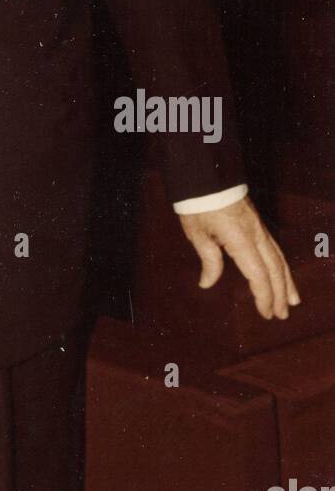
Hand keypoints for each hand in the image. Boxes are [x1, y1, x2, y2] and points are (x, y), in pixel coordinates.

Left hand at [178, 196, 300, 320]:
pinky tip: (282, 274)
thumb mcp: (197, 232)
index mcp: (240, 239)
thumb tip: (207, 283)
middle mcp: (255, 234)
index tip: (265, 314)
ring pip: (279, 258)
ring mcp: (259, 227)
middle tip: (283, 316)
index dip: (264, 295)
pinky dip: (281, 265)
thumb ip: (208, 259)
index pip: (258, 274)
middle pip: (274, 268)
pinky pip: (274, 248)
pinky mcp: (257, 223)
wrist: (206, 174)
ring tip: (293, 301)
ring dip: (287, 281)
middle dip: (280, 293)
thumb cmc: (198, 204)